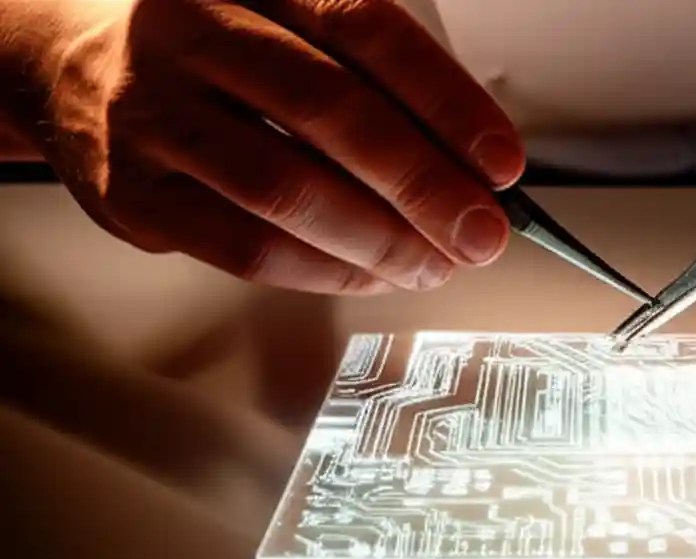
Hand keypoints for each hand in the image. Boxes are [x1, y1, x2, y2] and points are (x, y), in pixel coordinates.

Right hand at [20, 0, 524, 292]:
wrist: (69, 61)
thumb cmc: (214, 49)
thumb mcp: (289, 25)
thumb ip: (373, 80)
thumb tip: (471, 169)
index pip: (367, 31)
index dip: (448, 102)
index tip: (502, 163)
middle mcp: (194, 32)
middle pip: (332, 114)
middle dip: (425, 187)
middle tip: (481, 234)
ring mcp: (154, 113)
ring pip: (287, 190)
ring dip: (381, 241)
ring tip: (434, 263)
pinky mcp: (132, 193)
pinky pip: (245, 248)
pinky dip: (324, 270)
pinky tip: (370, 274)